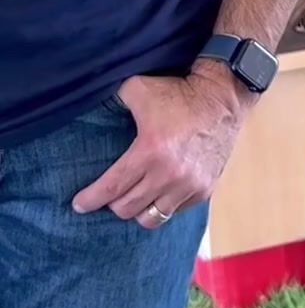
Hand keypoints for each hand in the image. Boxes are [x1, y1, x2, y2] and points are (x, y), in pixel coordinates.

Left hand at [73, 73, 243, 228]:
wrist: (222, 97)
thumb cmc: (179, 92)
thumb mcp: (138, 89)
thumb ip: (112, 100)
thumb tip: (88, 100)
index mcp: (150, 151)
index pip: (112, 187)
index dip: (91, 199)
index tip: (78, 205)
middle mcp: (169, 174)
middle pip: (127, 208)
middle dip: (112, 204)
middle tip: (109, 195)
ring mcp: (189, 185)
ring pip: (151, 218)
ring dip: (137, 210)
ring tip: (132, 199)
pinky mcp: (204, 189)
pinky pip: (175, 211)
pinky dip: (162, 206)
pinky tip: (157, 194)